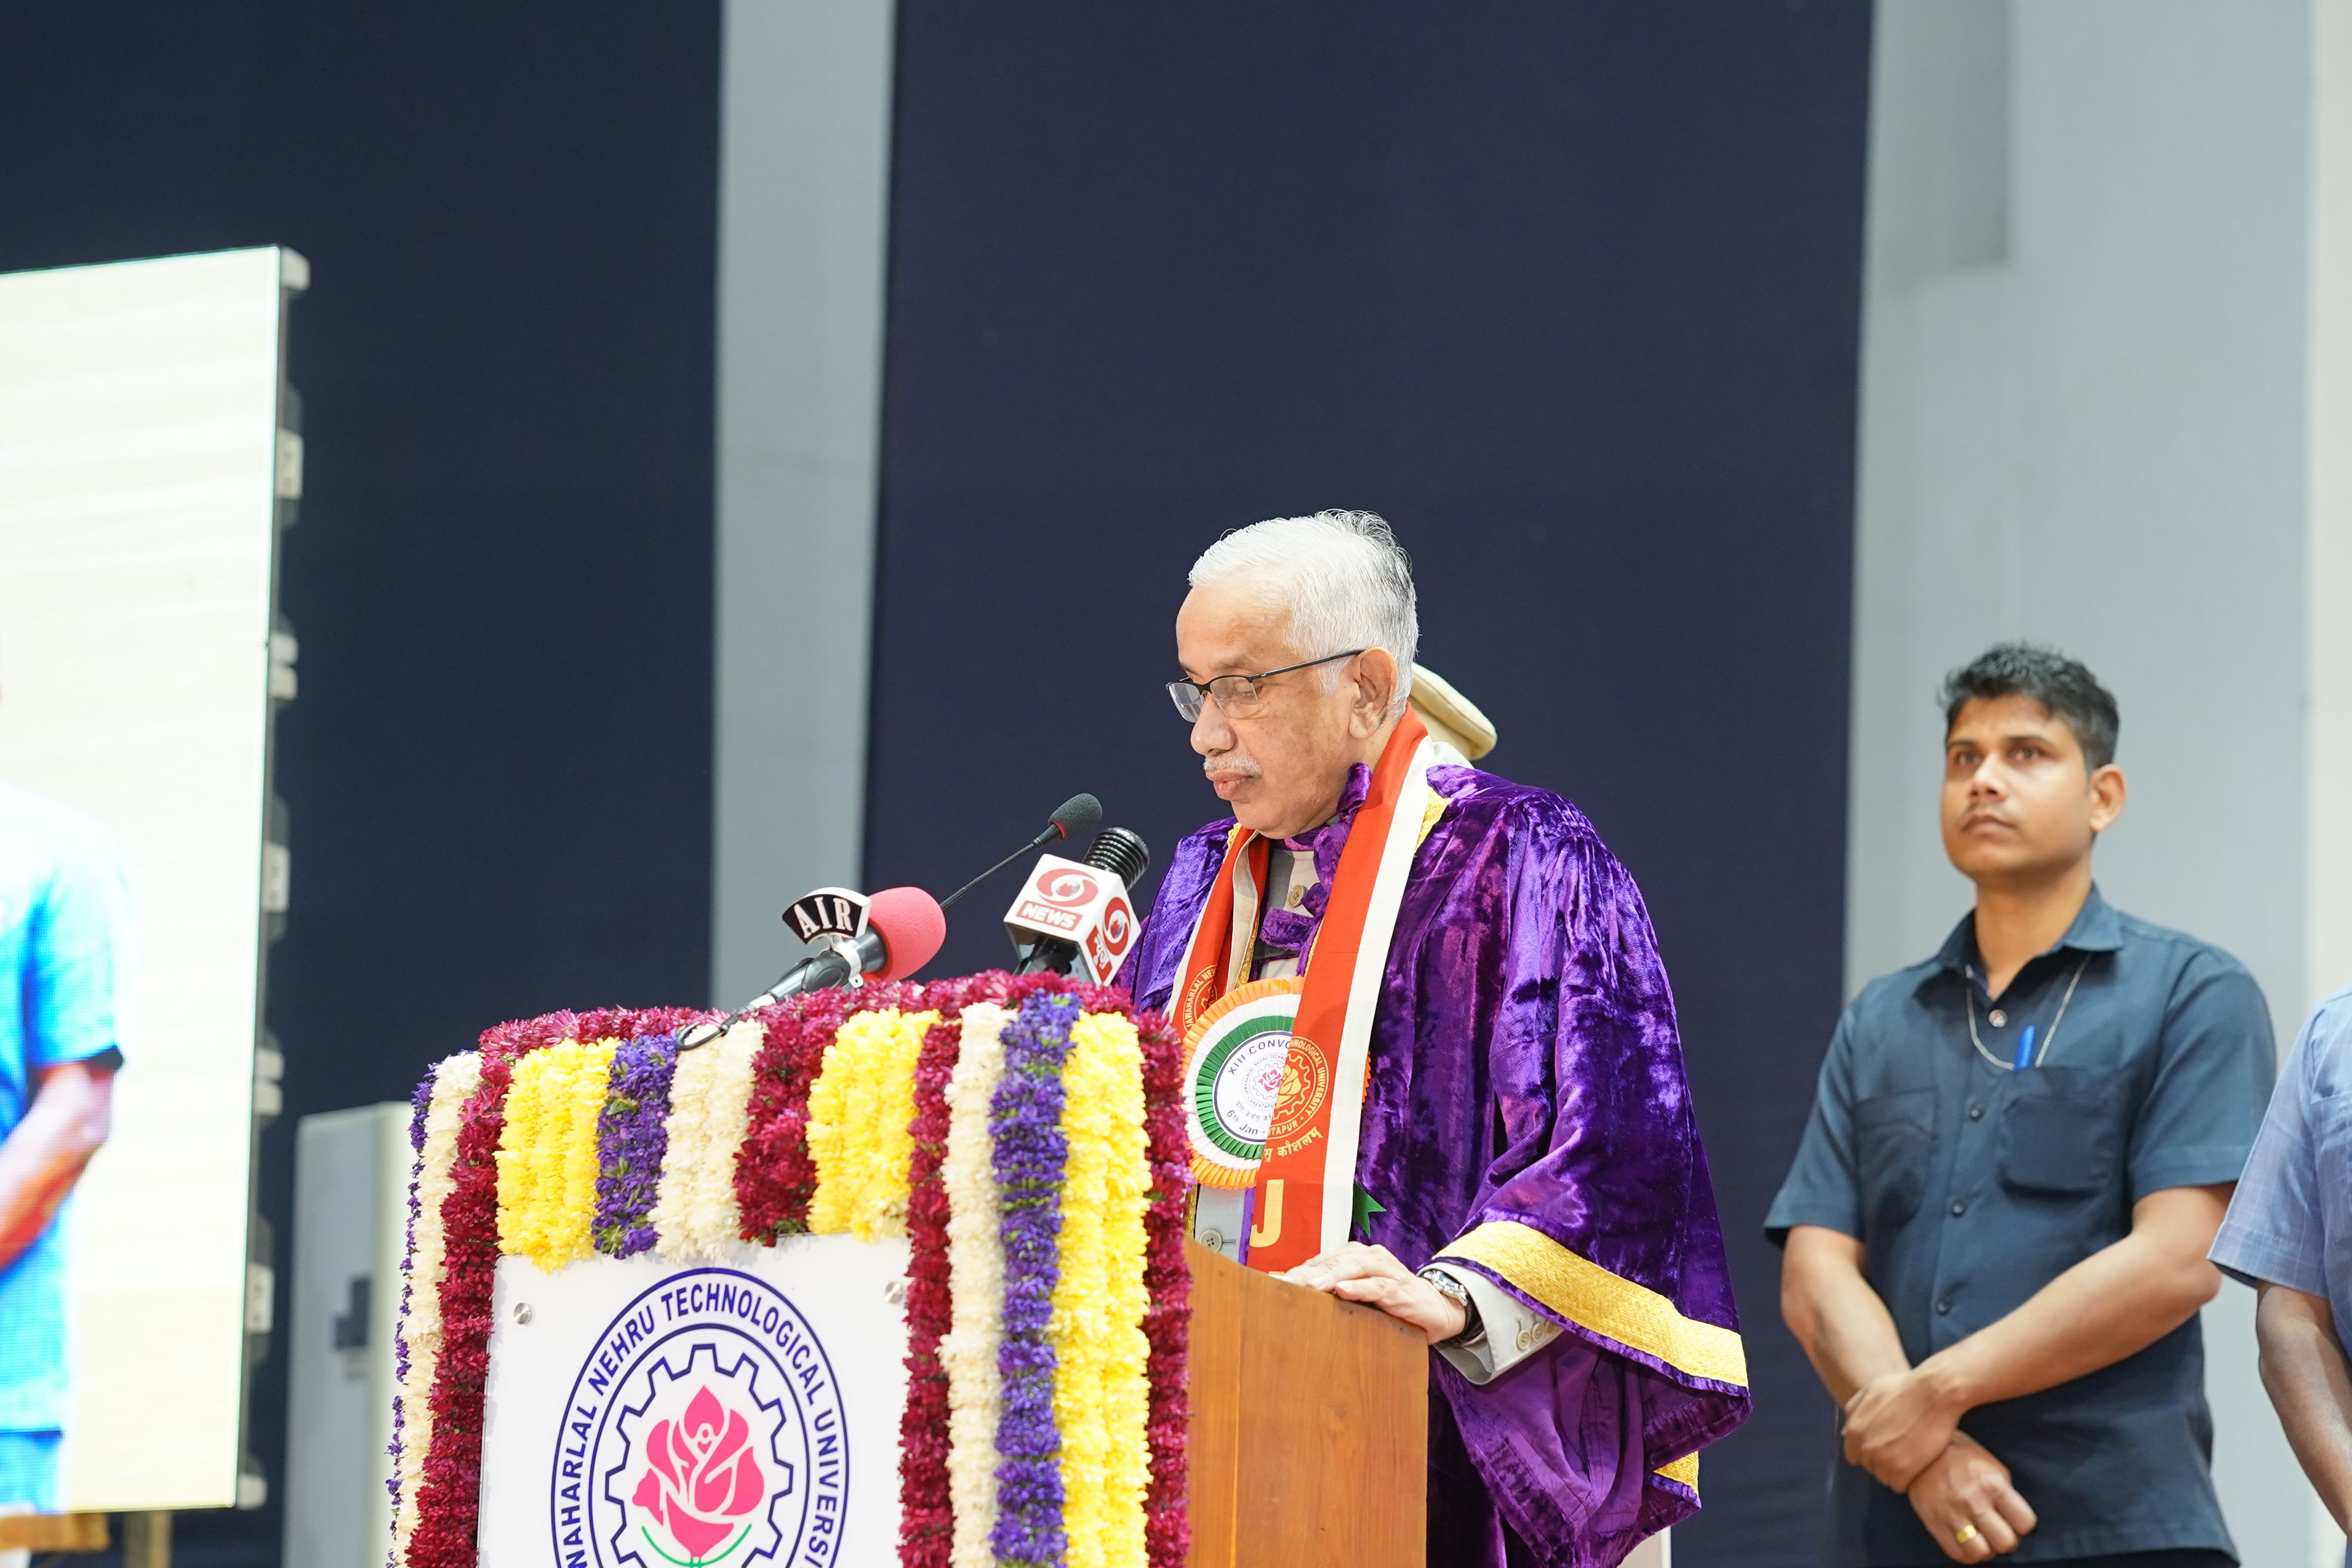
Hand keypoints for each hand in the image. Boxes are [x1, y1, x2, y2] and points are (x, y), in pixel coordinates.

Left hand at [1281, 1242, 1466, 1344]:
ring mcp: (1385, 1270)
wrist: (1435, 1308)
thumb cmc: (1388, 1301)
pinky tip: (1344, 1291)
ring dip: (1331, 1276)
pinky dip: (1361, 1288)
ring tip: (1310, 1286)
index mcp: (1352, 1257)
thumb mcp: (1357, 1297)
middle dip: (1306, 1273)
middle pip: (1332, 1262)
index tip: (1271, 1283)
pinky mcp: (1400, 1288)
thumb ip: (1331, 1294)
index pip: (1318, 1262)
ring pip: (1354, 1268)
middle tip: (1284, 1284)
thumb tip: (1291, 1300)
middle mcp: (1367, 1257)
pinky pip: (1379, 1286)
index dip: (1296, 1272)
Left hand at [1843, 1366, 1964, 1490]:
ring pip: (1884, 1478)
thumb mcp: (1871, 1391)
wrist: (1935, 1392)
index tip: (1884, 1448)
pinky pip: (1899, 1486)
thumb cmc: (1905, 1388)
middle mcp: (1865, 1447)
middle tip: (1901, 1451)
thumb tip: (1846, 1432)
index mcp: (1855, 1429)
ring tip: (1910, 1459)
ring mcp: (1884, 1460)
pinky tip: (1917, 1467)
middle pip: (1870, 1467)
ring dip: (1895, 1472)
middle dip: (1883, 1462)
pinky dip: (1907, 1480)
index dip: (1869, 1453)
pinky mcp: (1904, 1470)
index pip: (1854, 1456)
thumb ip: (1855, 1412)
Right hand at [1906, 1435, 2035, 1561]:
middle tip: (1998, 1531)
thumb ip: (2005, 1494)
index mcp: (1992, 1484)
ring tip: (1982, 1538)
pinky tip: (1967, 1540)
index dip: (2022, 1524)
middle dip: (2006, 1540)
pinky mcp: (1935, 1524)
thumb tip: (2012, 1520)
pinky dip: (1967, 1553)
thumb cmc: (1961, 1458)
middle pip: (2005, 1542)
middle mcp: (1973, 1501)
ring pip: (1981, 1552)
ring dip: (1986, 1549)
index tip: (2014, 1520)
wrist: (1921, 1453)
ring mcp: (1952, 1514)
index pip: (2025, 1522)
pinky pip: (1958, 1554)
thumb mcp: (1991, 1467)